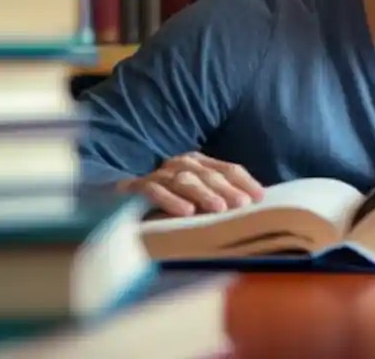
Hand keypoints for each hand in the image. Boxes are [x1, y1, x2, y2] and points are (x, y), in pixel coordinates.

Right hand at [118, 151, 264, 216]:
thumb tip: (252, 206)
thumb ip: (219, 198)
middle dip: (226, 189)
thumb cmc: (165, 204)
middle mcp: (178, 164)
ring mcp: (156, 174)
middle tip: (242, 205)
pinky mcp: (134, 188)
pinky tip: (186, 213)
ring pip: (184, 180)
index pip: (227, 168)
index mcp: (197, 162)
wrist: (114, 203)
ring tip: (219, 209)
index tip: (261, 197)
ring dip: (203, 194)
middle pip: (207, 174)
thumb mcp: (195, 200)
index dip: (244, 181)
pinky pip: (154, 191)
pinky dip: (171, 200)